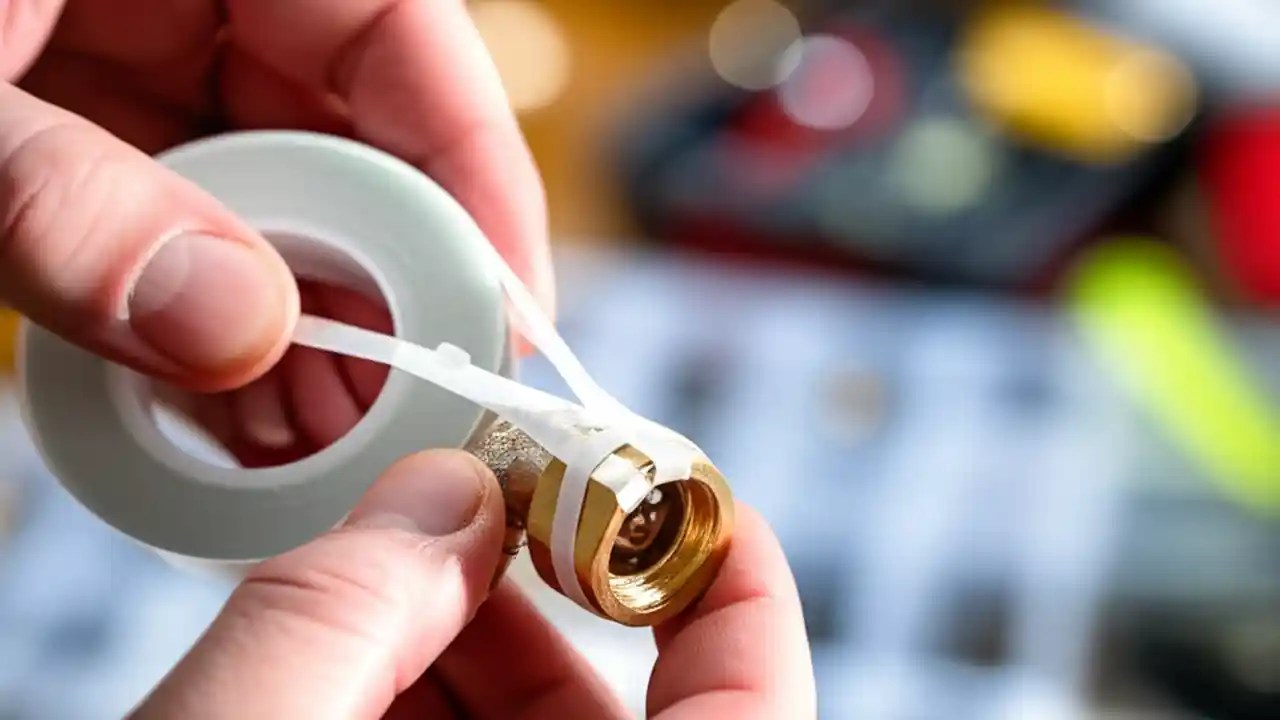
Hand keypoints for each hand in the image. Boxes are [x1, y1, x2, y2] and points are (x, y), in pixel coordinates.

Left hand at [0, 0, 552, 462]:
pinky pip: (195, 231)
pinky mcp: (102, 134)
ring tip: (312, 448)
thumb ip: (63, 196)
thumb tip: (233, 330)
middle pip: (363, 143)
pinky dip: (214, 326)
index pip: (406, 36)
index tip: (506, 315)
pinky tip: (231, 411)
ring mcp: (151, 72)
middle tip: (397, 420)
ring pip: (287, 203)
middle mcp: (206, 8)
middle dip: (387, 291)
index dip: (483, 174)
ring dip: (307, 332)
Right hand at [129, 450, 816, 718]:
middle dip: (525, 583)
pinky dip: (394, 689)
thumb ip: (344, 614)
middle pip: (616, 705)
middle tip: (455, 493)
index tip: (676, 481)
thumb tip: (445, 492)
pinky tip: (327, 635)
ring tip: (368, 553)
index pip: (759, 705)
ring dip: (444, 630)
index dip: (739, 579)